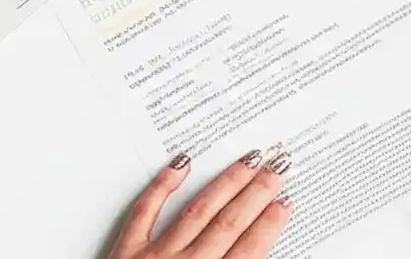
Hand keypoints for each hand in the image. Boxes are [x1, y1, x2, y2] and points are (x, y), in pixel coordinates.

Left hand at [110, 149, 292, 258]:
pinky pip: (146, 210)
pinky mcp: (125, 251)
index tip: (285, 202)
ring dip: (227, 182)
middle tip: (279, 165)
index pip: (249, 250)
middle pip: (230, 223)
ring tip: (248, 160)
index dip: (270, 224)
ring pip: (198, 210)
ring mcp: (154, 257)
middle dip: (258, 191)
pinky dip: (165, 184)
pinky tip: (182, 164)